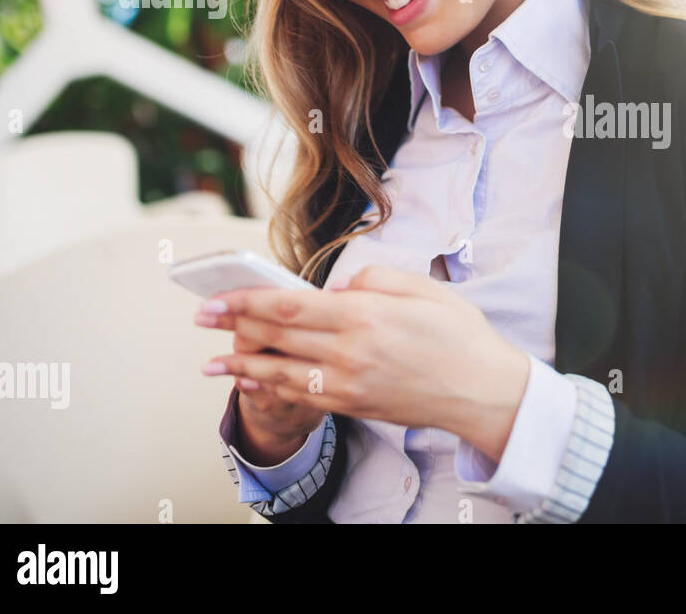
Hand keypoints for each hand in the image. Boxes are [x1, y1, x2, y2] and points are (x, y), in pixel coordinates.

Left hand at [196, 267, 529, 461]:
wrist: (483, 390)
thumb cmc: (460, 334)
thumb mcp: (423, 288)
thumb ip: (374, 280)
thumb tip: (337, 288)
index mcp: (365, 315)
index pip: (288, 305)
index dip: (245, 301)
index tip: (216, 297)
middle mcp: (349, 352)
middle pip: (276, 336)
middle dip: (233, 326)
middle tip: (202, 318)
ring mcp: (349, 384)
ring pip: (280, 372)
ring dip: (240, 365)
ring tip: (211, 361)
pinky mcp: (353, 405)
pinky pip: (300, 397)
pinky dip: (270, 388)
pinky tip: (251, 382)